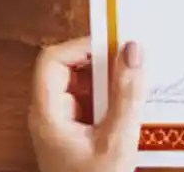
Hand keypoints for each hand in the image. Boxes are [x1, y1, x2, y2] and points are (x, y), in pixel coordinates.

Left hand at [28, 37, 145, 171]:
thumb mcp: (117, 140)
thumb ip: (126, 93)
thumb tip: (132, 49)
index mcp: (47, 113)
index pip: (52, 59)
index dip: (81, 45)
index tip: (114, 45)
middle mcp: (47, 114)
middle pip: (66, 68)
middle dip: (100, 61)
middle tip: (131, 60)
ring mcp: (58, 125)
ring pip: (79, 85)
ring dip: (107, 80)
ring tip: (135, 83)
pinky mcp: (72, 135)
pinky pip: (88, 103)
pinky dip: (108, 98)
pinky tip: (130, 106)